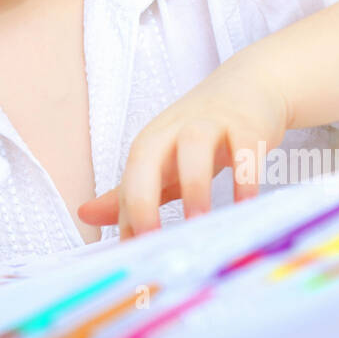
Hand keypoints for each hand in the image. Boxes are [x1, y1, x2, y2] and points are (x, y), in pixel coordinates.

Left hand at [77, 64, 289, 239]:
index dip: (125, 217)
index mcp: (151, 143)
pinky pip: (244, 149)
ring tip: (199, 223)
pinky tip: (246, 205)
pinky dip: (245, 176)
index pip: (128, 180)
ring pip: (194, 146)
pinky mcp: (246, 124)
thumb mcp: (164, 159)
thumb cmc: (203, 130)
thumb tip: (85, 214)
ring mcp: (211, 123)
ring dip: (194, 184)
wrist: (252, 84)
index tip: (131, 254)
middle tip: (149, 238)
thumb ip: (130, 191)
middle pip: (147, 155)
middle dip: (143, 197)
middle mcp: (175, 130)